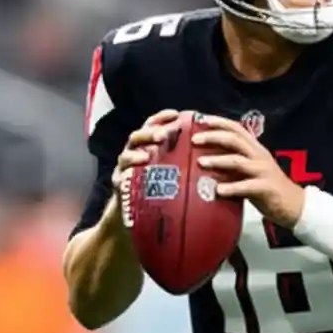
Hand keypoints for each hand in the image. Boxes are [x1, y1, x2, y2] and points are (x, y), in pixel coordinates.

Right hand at [110, 110, 180, 226]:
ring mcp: (124, 170)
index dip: (162, 118)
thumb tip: (214, 156)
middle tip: (163, 135)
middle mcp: (134, 154)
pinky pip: (118, 180)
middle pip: (137, 137)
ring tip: (145, 157)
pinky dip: (123, 178)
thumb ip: (185, 162)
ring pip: (125, 156)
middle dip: (149, 134)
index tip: (176, 114)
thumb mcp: (174, 174)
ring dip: (134, 155)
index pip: (153, 127)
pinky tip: (127, 179)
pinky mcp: (119, 187)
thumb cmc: (162, 193)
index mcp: (148, 147)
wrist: (137, 218)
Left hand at [191, 114, 304, 227]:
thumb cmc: (265, 187)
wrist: (293, 205)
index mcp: (255, 149)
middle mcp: (259, 156)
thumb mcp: (248, 171)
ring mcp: (263, 171)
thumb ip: (231, 165)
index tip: (201, 119)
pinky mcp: (266, 188)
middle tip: (194, 140)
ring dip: (218, 160)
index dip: (220, 122)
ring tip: (200, 163)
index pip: (237, 128)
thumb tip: (203, 161)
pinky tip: (218, 190)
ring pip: (238, 161)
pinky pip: (247, 186)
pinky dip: (231, 187)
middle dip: (213, 137)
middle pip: (235, 140)